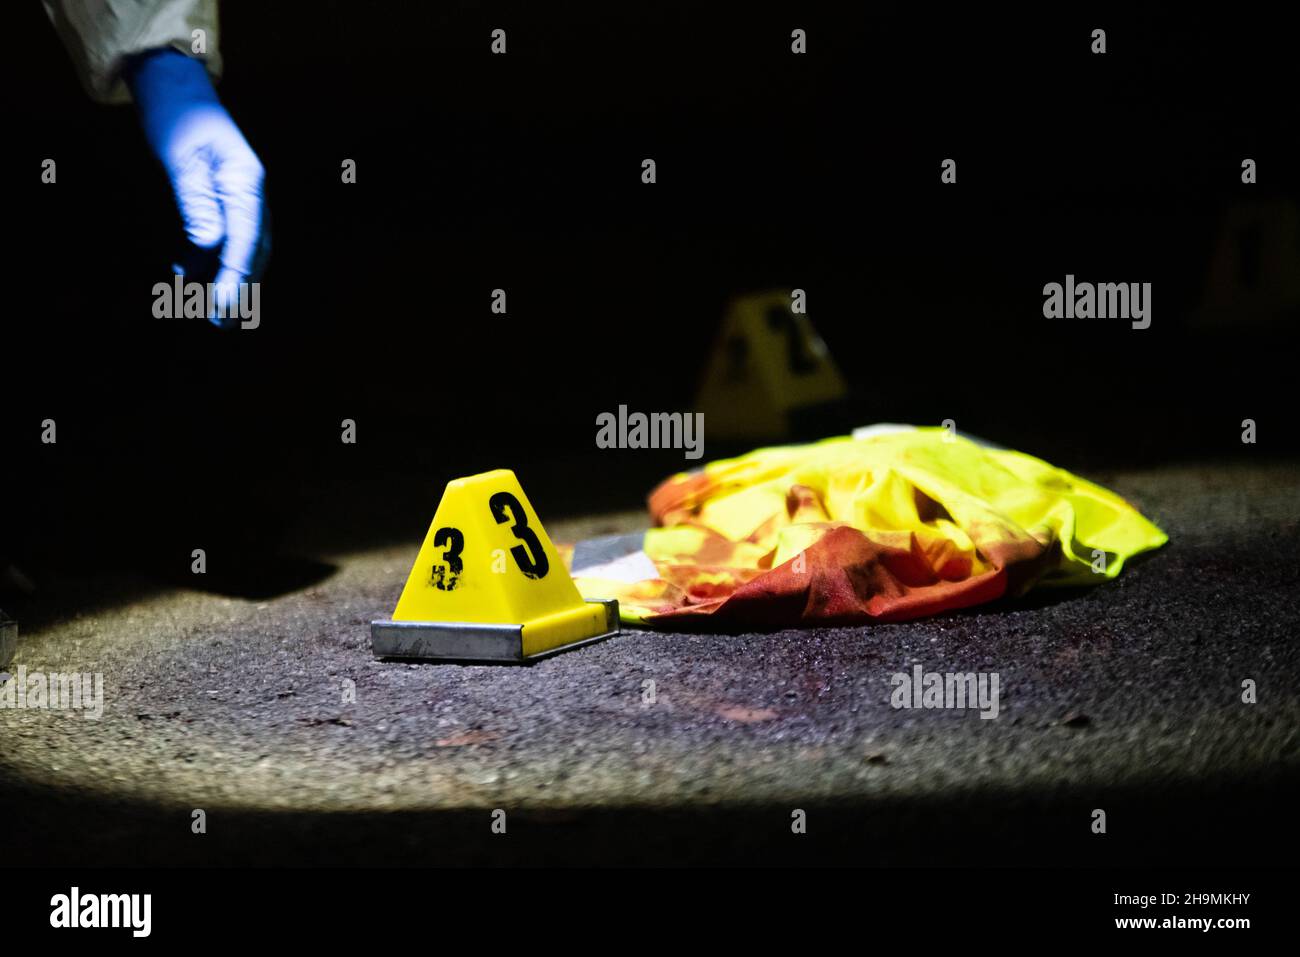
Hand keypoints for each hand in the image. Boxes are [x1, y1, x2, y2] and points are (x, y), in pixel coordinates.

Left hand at [124, 48, 268, 325]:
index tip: (224, 306)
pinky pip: (219, 236)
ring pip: (239, 248)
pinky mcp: (220, 199)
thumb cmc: (177, 114)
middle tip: (222, 322)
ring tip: (207, 312)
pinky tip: (185, 274)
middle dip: (240, 287)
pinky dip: (205, 258)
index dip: (237, 276)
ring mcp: (237, 197)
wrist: (172, 85)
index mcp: (247, 182)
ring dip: (224, 279)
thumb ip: (197, 202)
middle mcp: (249, 193)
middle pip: (253, 250)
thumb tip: (210, 245)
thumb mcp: (181, 157)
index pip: (246, 239)